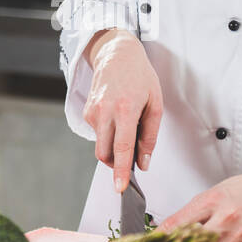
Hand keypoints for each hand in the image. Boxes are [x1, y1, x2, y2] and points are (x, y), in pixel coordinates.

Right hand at [82, 29, 163, 193]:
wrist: (116, 54)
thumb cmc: (140, 77)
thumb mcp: (155, 104)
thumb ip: (149, 136)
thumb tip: (144, 162)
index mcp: (125, 108)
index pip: (122, 147)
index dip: (122, 170)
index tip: (120, 187)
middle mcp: (105, 111)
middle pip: (105, 153)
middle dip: (116, 164)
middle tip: (131, 158)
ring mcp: (93, 111)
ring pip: (100, 145)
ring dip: (113, 146)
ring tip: (127, 126)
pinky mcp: (86, 112)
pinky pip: (97, 134)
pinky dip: (108, 134)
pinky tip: (117, 117)